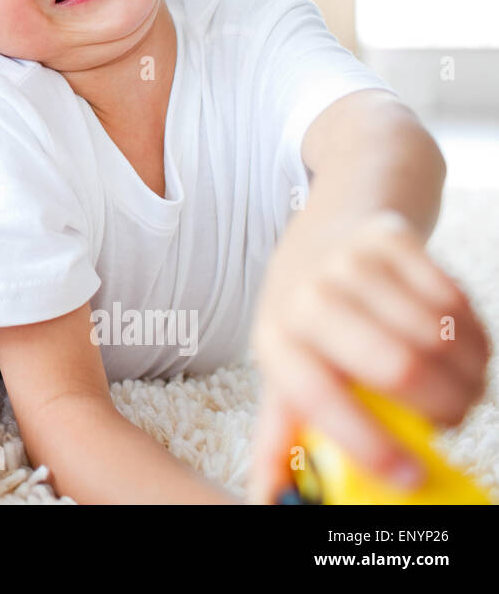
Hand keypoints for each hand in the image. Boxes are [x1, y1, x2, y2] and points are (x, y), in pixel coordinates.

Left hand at [249, 211, 490, 502]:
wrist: (322, 240)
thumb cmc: (307, 328)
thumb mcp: (284, 377)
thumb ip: (283, 441)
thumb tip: (268, 502)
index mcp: (276, 342)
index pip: (320, 398)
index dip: (368, 444)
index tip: (410, 477)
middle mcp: (307, 297)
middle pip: (399, 367)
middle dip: (440, 409)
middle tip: (448, 424)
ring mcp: (350, 262)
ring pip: (439, 338)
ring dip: (465, 377)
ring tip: (455, 387)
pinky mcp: (392, 238)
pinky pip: (456, 302)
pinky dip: (473, 340)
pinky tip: (460, 350)